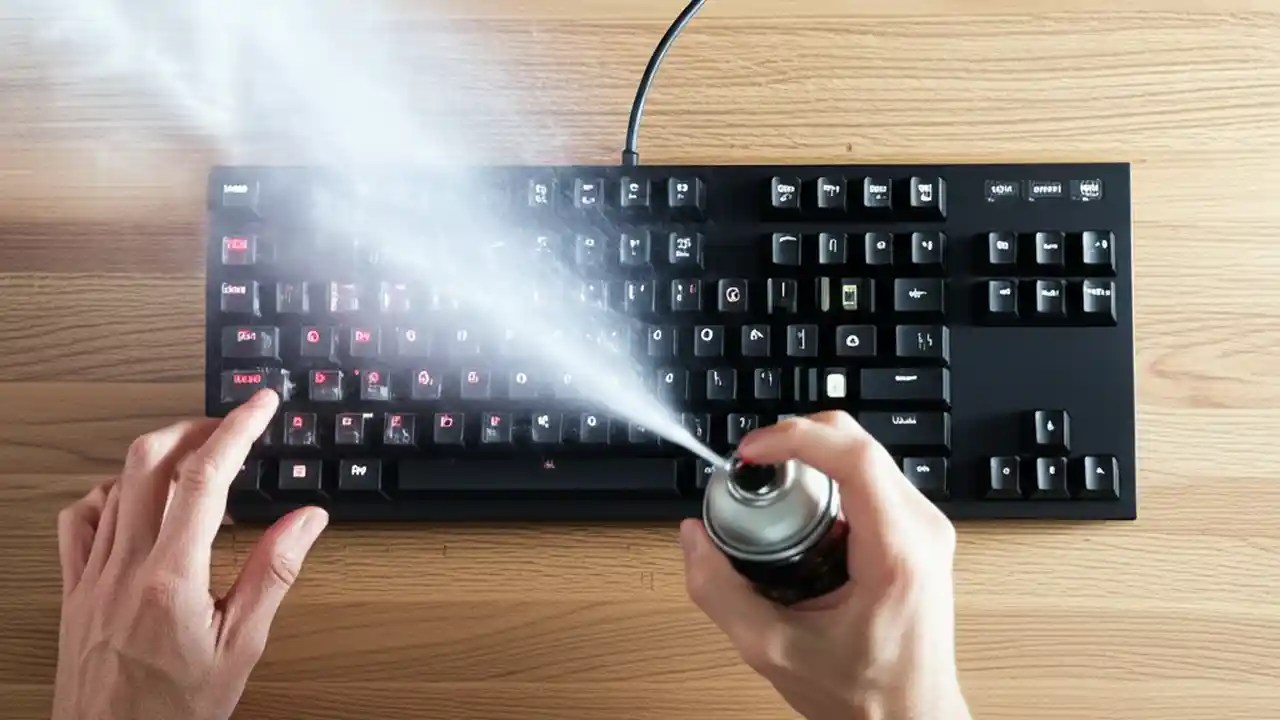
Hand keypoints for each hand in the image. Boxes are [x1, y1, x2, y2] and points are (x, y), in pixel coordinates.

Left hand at [53, 390, 327, 719]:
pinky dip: (107, 493)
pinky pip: (78, 521)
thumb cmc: (173, 712)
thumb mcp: (241, 648)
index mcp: (172, 577)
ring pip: (116, 484)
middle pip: (151, 462)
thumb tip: (305, 520)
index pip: (207, 477)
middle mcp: (125, 566)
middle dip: (195, 428)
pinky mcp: (74, 591)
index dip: (237, 429)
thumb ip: (273, 575)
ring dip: (157, 456)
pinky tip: (130, 499)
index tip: (260, 405)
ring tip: (193, 456)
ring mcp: (93, 575)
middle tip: (229, 423)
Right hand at [680, 412, 969, 719]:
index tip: (752, 452)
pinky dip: (828, 475)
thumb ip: (721, 593)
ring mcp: (925, 526)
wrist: (912, 719)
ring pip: (863, 454)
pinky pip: (871, 478)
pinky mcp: (918, 531)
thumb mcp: (773, 651)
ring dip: (812, 456)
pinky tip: (800, 508)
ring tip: (770, 486)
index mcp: (897, 553)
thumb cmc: (865, 694)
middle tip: (752, 465)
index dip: (796, 438)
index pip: (855, 458)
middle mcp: (921, 528)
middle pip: (857, 442)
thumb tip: (694, 538)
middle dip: (795, 439)